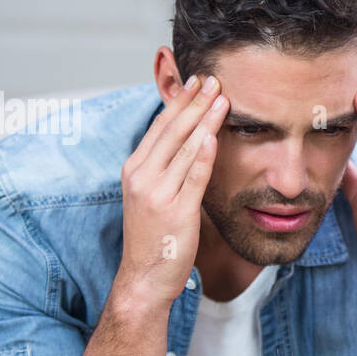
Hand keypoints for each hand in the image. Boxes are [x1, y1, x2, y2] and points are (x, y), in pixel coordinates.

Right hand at [114, 73, 227, 312]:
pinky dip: (203, 156)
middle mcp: (142, 177)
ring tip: (222, 98)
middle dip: (194, 102)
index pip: (159, 127)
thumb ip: (166, 167)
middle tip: (213, 78)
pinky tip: (214, 136)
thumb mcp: (152, 195)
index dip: (179, 102)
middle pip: (171, 130)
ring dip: (205, 120)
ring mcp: (158, 194)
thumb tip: (188, 139)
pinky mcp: (176, 212)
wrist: (144, 277)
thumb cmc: (154, 236)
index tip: (196, 81)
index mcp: (134, 169)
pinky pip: (193, 178)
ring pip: (184, 148)